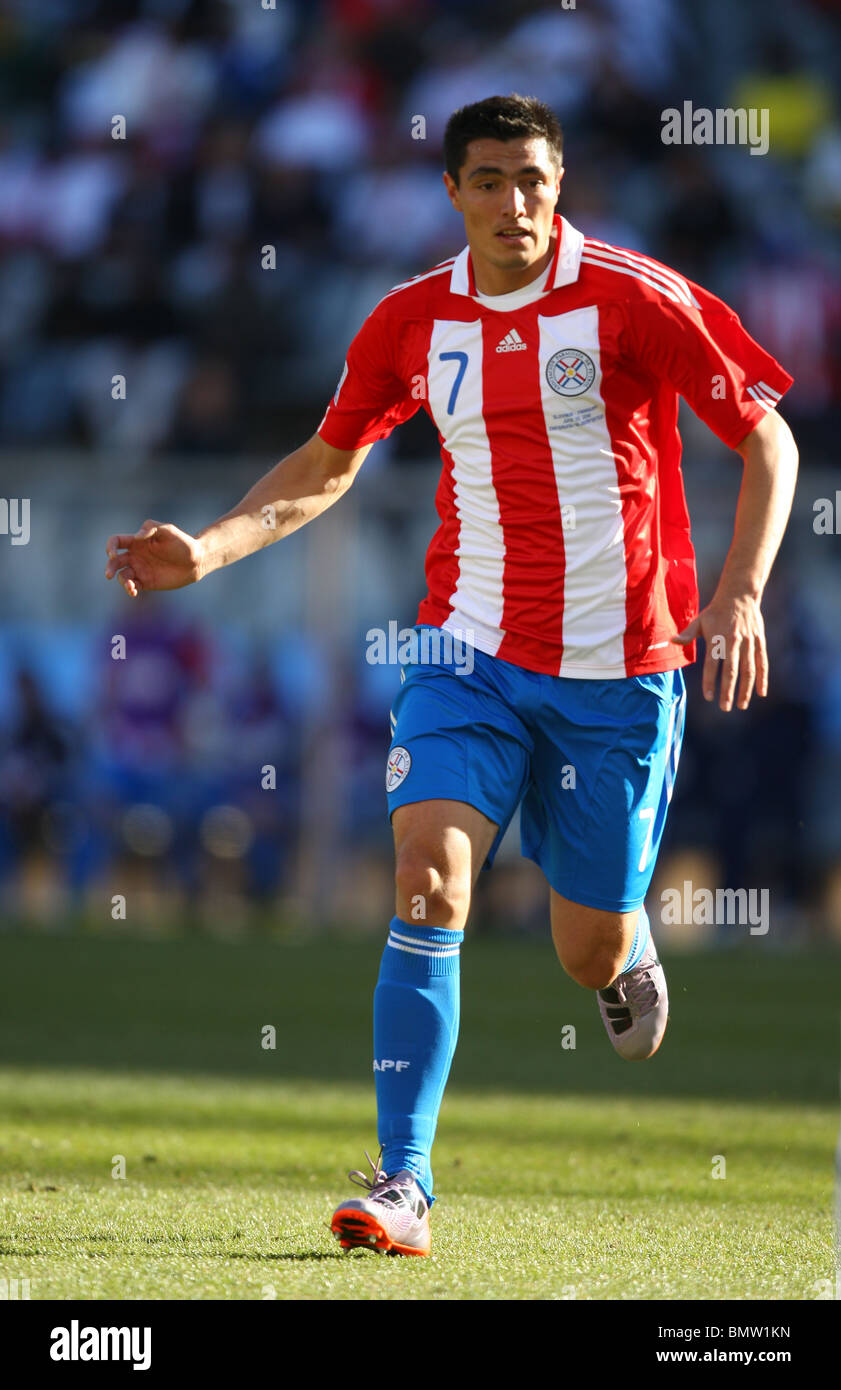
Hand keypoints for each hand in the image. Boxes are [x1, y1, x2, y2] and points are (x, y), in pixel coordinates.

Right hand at [105, 520, 203, 597]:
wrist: (196, 561)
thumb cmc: (182, 543)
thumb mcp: (168, 530)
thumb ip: (151, 528)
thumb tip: (136, 536)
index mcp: (136, 541)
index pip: (116, 542)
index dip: (110, 547)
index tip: (113, 553)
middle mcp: (135, 555)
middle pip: (114, 561)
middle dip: (109, 567)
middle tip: (109, 575)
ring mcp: (140, 569)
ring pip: (122, 576)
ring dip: (122, 581)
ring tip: (131, 586)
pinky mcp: (146, 582)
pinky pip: (133, 586)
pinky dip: (130, 589)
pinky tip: (134, 591)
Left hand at [671, 595, 767, 710]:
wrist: (739, 595)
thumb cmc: (716, 611)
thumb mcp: (699, 621)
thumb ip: (687, 634)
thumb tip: (671, 641)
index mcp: (717, 639)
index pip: (712, 664)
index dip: (710, 681)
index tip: (709, 697)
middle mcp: (733, 642)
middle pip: (731, 670)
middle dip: (728, 691)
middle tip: (725, 707)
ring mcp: (748, 642)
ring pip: (748, 669)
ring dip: (746, 689)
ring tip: (742, 705)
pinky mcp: (759, 642)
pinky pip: (762, 663)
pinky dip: (763, 678)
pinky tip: (761, 693)